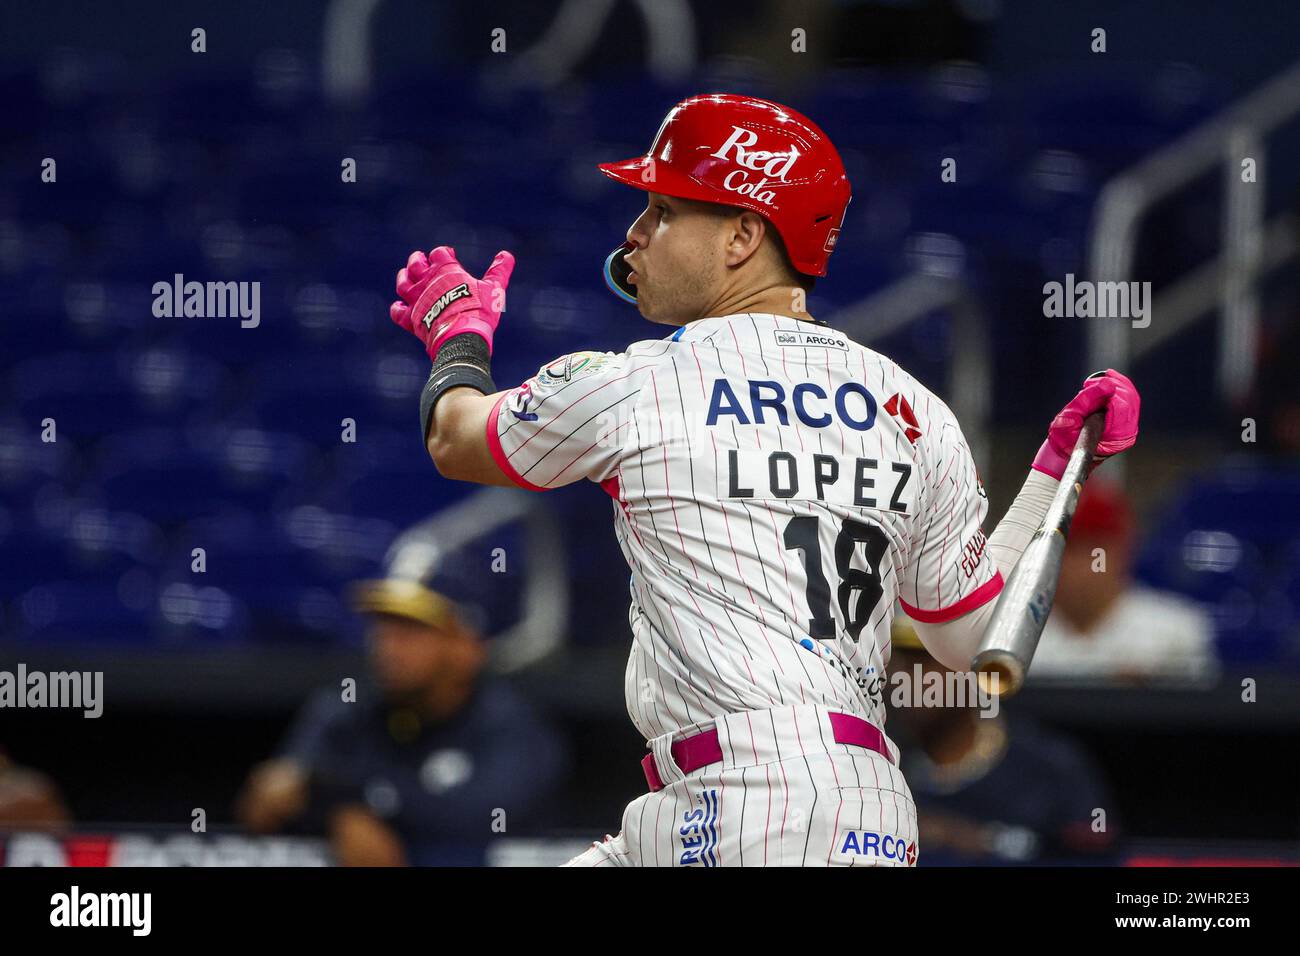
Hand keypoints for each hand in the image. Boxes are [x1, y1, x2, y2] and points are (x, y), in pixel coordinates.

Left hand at [390, 246, 514, 358]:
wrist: (463, 336)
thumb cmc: (480, 310)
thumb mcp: (493, 288)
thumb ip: (499, 271)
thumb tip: (507, 255)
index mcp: (446, 270)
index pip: (440, 253)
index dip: (444, 252)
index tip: (450, 255)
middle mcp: (427, 282)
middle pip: (416, 263)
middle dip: (419, 259)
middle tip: (422, 259)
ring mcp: (417, 300)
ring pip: (403, 284)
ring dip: (404, 277)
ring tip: (406, 275)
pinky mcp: (412, 319)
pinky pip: (398, 312)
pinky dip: (398, 308)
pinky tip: (400, 307)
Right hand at [1032, 369, 1139, 479]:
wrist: (1066, 453)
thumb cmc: (1064, 439)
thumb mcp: (1070, 417)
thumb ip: (1088, 399)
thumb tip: (1107, 383)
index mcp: (1115, 436)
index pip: (1122, 405)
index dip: (1109, 389)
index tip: (1091, 384)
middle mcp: (1126, 433)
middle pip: (1130, 399)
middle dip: (1114, 385)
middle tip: (1095, 381)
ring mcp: (1128, 429)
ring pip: (1131, 399)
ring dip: (1116, 385)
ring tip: (1098, 382)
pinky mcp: (1125, 424)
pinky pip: (1129, 402)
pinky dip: (1118, 390)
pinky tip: (1105, 387)